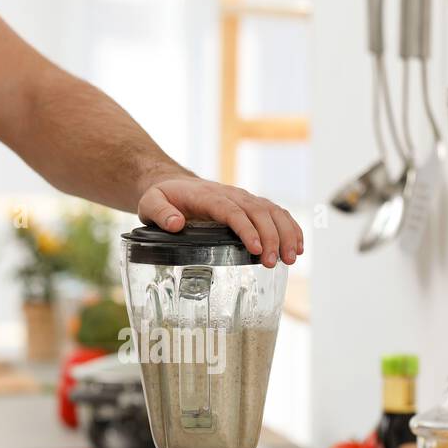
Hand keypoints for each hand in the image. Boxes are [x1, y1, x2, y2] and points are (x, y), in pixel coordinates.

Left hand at [137, 176, 303, 267]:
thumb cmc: (162, 198)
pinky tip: (298, 247)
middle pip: (258, 212)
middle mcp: (231, 195)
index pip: (232, 211)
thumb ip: (160, 212)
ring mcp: (243, 199)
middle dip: (271, 237)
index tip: (256, 250)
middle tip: (274, 263)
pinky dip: (290, 227)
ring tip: (291, 258)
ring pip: (272, 211)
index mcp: (208, 196)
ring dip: (285, 233)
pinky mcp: (251, 206)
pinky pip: (276, 213)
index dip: (247, 229)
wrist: (173, 185)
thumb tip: (176, 223)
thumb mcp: (150, 204)